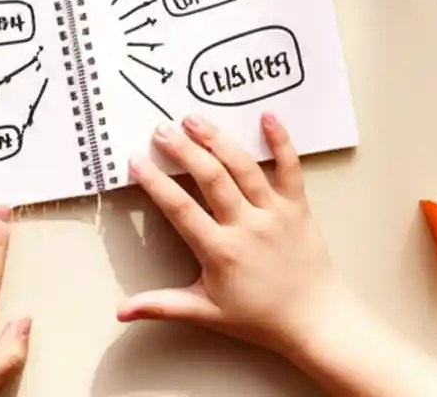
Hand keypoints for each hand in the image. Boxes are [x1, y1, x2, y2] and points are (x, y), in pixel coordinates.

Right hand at [118, 113, 347, 356]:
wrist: (314, 320)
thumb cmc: (260, 317)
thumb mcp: (205, 312)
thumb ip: (161, 306)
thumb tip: (122, 312)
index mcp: (221, 252)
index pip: (180, 209)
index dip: (156, 183)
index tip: (137, 162)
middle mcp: (247, 226)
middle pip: (211, 178)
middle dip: (183, 150)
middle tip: (161, 131)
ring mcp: (274, 213)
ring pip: (243, 167)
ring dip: (217, 139)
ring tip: (194, 119)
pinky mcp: (298, 206)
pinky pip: (290, 168)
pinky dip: (281, 141)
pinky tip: (267, 117)